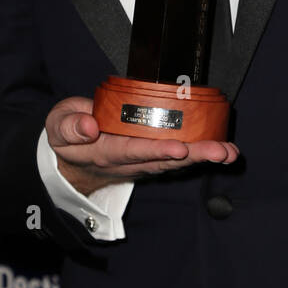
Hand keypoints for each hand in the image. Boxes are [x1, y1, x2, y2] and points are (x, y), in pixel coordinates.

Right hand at [46, 96, 239, 195]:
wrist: (72, 162)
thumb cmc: (68, 137)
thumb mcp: (58, 126)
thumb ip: (69, 125)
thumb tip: (88, 125)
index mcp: (105, 152)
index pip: (133, 151)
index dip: (156, 149)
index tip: (178, 147)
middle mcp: (129, 161)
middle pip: (164, 160)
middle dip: (194, 156)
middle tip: (220, 152)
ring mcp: (143, 162)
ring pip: (176, 161)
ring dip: (204, 157)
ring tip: (229, 153)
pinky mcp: (153, 158)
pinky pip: (180, 158)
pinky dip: (203, 155)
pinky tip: (226, 151)